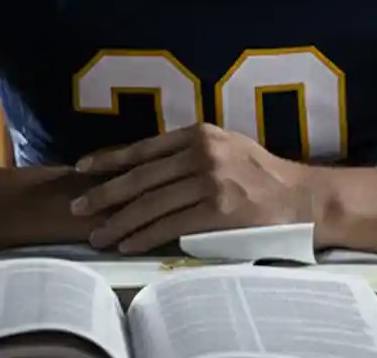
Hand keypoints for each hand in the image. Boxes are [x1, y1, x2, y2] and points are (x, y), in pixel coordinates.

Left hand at [69, 123, 315, 253]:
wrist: (299, 196)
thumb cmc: (260, 173)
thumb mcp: (225, 146)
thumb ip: (189, 150)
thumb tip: (145, 166)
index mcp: (199, 133)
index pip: (144, 148)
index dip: (109, 159)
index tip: (82, 168)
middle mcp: (201, 153)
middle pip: (140, 177)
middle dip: (103, 194)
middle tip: (77, 209)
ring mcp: (209, 181)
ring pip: (151, 204)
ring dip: (119, 223)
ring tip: (97, 235)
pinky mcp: (216, 210)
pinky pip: (169, 225)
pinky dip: (144, 236)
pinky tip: (127, 244)